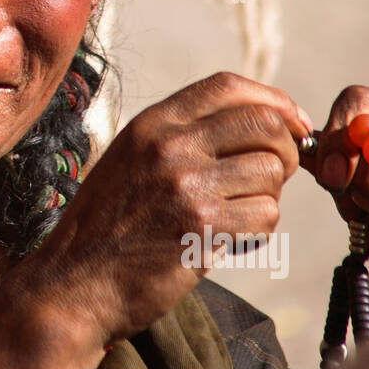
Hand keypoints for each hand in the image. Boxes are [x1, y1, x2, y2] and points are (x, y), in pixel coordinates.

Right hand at [24, 72, 312, 346]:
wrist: (74, 282)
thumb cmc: (107, 225)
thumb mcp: (131, 160)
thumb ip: (181, 137)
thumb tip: (259, 123)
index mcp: (152, 124)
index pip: (228, 86)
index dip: (273, 100)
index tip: (293, 122)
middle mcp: (169, 145)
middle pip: (263, 123)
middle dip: (286, 148)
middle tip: (278, 174)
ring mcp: (186, 185)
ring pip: (271, 171)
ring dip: (269, 195)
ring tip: (241, 213)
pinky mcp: (202, 227)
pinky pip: (265, 214)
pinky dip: (260, 229)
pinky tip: (233, 238)